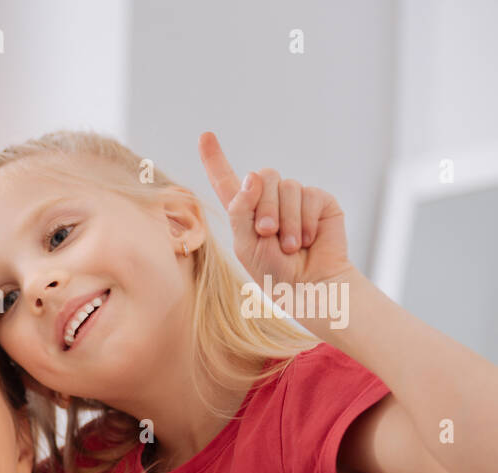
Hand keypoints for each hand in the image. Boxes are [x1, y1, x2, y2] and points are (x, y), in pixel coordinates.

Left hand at [198, 131, 354, 289]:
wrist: (309, 284)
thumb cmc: (273, 270)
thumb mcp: (246, 244)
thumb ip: (241, 211)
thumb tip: (252, 175)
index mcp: (245, 210)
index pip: (227, 180)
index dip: (215, 158)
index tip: (205, 136)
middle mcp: (269, 199)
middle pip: (263, 177)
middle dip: (264, 208)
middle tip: (268, 235)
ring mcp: (295, 198)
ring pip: (288, 187)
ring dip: (287, 221)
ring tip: (290, 246)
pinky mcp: (320, 201)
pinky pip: (310, 196)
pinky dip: (306, 222)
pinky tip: (308, 240)